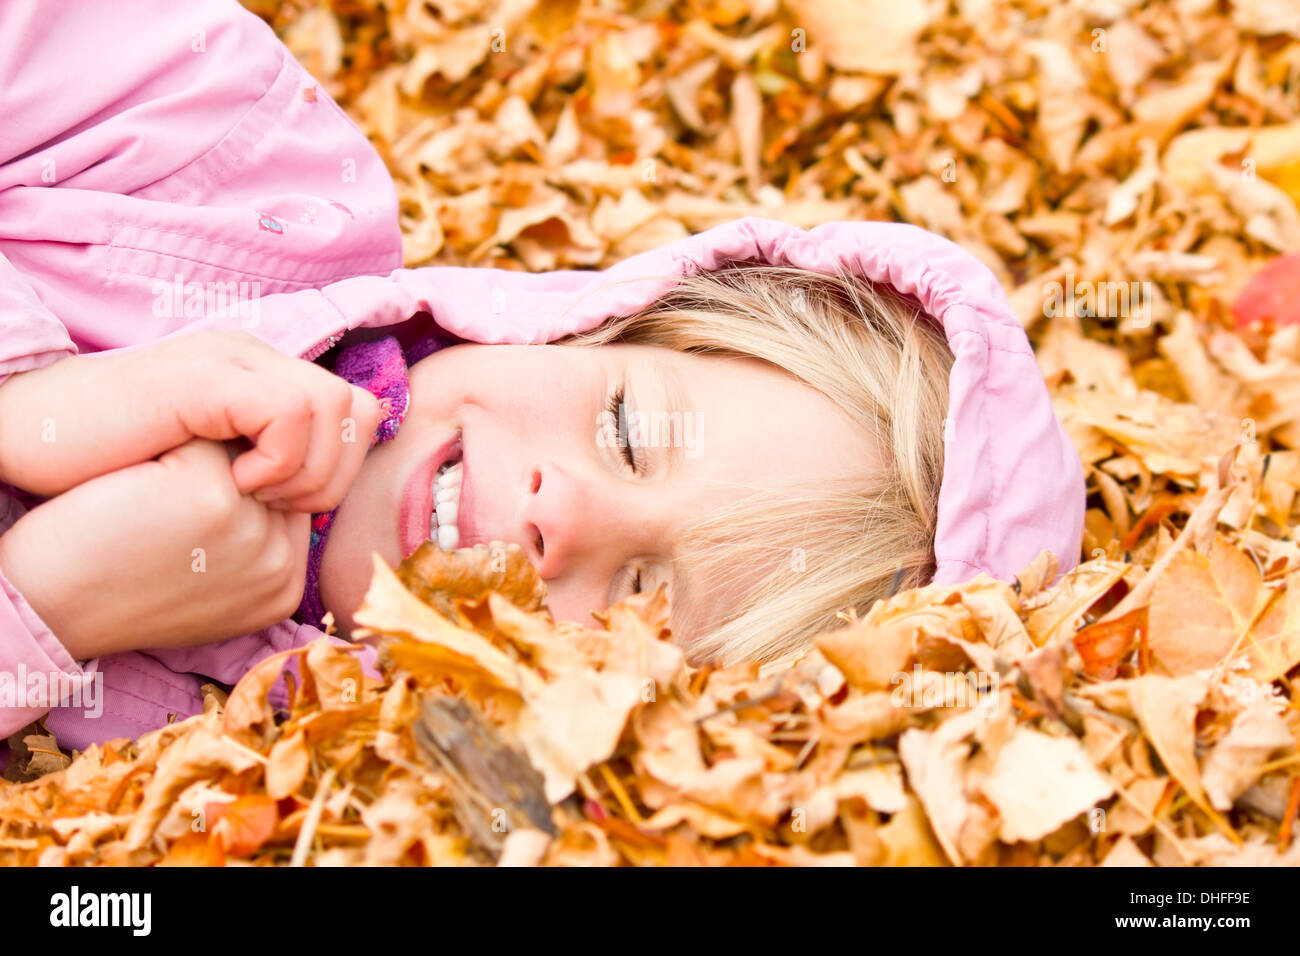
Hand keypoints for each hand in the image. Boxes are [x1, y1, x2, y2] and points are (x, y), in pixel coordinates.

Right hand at [0, 329, 379, 513]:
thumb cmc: (108, 482)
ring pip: (333, 405)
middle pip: (355, 407)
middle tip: (282, 510)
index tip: (295, 513)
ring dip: (310, 468)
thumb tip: (318, 505)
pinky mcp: (204, 378)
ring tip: (257, 498)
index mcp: (257, 379)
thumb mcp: (205, 478)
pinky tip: (238, 487)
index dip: (340, 470)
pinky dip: (281, 459)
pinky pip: (287, 410)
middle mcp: (251, 358)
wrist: (23, 455)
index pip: (353, 413)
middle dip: (335, 472)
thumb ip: (263, 477)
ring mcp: (229, 361)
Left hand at [0, 437, 310, 658]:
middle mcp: (279, 566)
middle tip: (159, 510)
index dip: (240, 497)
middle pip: (276, 478)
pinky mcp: (215, 496)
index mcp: (284, 589)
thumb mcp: (207, 578)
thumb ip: (251, 541)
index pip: (290, 511)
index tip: (182, 519)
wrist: (43, 603)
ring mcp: (252, 532)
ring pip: (251, 450)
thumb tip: (275, 481)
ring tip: (148, 496)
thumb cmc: (114, 586)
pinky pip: (212, 433)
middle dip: (225, 474)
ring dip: (201, 456)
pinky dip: (170, 443)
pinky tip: (135, 480)